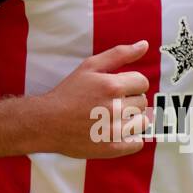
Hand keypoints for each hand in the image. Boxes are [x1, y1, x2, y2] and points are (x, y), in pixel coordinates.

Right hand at [37, 40, 149, 157]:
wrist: (47, 122)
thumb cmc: (69, 92)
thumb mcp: (90, 66)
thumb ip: (120, 54)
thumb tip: (145, 44)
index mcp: (112, 86)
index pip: (143, 83)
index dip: (131, 84)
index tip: (118, 89)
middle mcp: (115, 108)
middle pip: (142, 102)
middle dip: (130, 101)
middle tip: (110, 103)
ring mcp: (114, 130)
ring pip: (143, 122)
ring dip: (132, 119)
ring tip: (113, 118)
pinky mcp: (111, 148)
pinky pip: (137, 143)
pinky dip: (131, 139)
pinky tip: (115, 132)